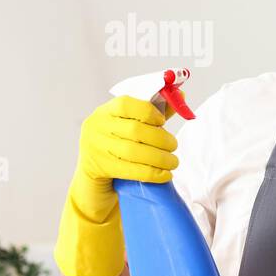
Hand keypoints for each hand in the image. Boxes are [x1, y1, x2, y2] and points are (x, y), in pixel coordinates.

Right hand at [55, 96, 179, 275]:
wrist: (93, 178)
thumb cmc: (118, 146)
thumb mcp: (130, 127)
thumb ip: (154, 112)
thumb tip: (181, 97)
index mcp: (105, 112)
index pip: (126, 103)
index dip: (149, 111)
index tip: (162, 122)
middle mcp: (96, 127)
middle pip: (135, 130)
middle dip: (161, 139)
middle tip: (174, 146)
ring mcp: (95, 148)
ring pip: (134, 151)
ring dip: (160, 158)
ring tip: (173, 162)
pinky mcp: (99, 168)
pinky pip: (131, 170)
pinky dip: (153, 173)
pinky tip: (165, 175)